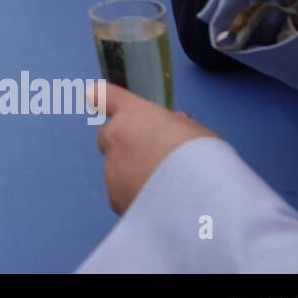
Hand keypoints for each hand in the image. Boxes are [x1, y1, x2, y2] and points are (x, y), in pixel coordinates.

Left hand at [93, 83, 215, 214]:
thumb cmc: (204, 158)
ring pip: (115, 167)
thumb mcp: (194, 130)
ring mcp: (111, 168)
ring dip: (130, 172)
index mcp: (133, 114)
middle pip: (107, 136)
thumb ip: (173, 124)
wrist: (200, 198)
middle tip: (149, 156)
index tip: (93, 95)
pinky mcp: (113, 196)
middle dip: (122, 143)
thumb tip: (170, 126)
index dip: (101, 96)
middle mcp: (115, 137)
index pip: (105, 96)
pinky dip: (133, 196)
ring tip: (163, 186)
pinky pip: (120, 193)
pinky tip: (158, 202)